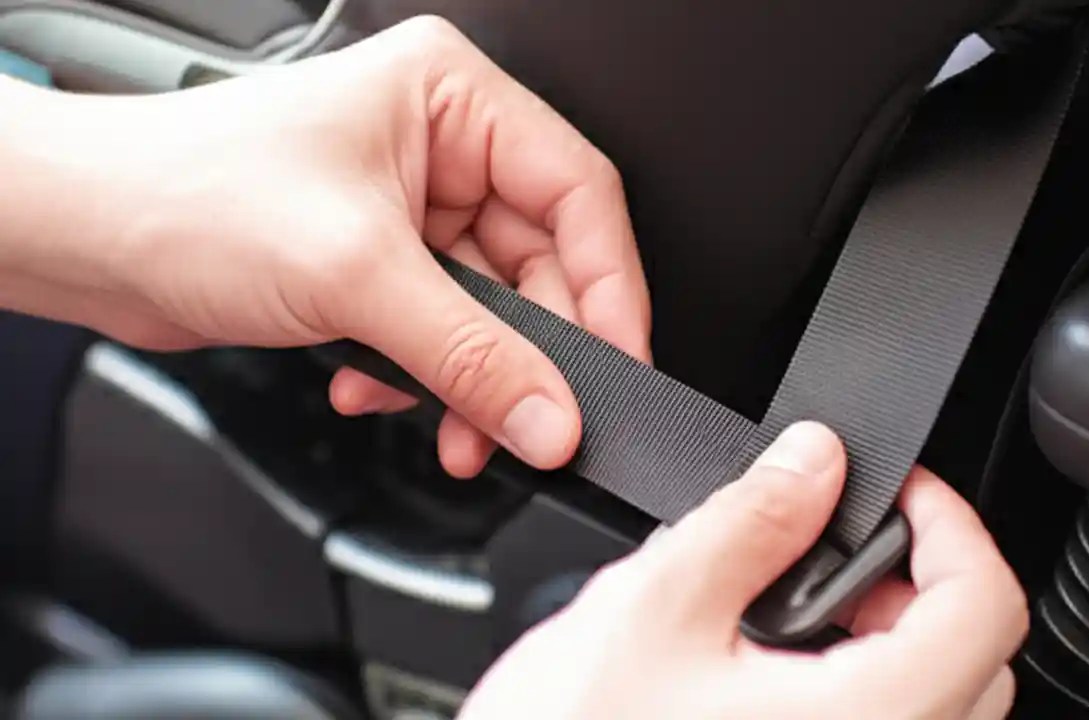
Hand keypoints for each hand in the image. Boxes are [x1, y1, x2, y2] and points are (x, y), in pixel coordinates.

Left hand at [0, 17, 648, 476]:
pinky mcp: (382, 262)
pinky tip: (373, 387)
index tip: (619, 360)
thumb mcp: (356, 275)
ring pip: (493, 310)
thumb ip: (471, 356)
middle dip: (528, 354)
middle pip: (540, 262)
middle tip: (528, 419)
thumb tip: (552, 414)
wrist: (85, 238)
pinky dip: (423, 375)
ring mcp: (410, 207)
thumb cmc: (185, 193)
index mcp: (450, 98)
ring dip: (472, 379)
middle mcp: (439, 146)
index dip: (607, 284)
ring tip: (451, 427)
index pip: (576, 191)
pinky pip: (445, 331)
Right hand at [459, 422, 1029, 719]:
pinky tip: (765, 670)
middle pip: (975, 656)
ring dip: (882, 633)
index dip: (950, 520)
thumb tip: (813, 462)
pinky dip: (853, 685)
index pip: (987, 605)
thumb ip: (751, 521)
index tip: (895, 489)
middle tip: (829, 543)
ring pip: (935, 702)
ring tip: (779, 609)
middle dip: (912, 576)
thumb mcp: (655, 611)